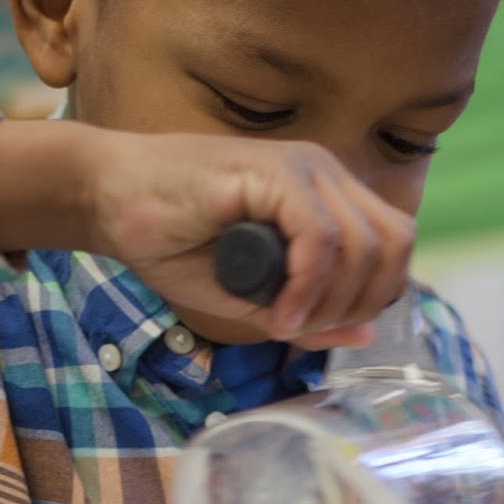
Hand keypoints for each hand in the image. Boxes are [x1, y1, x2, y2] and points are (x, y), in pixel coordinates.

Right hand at [0, 118, 413, 347]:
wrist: (109, 199)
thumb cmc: (173, 243)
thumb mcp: (252, 296)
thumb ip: (309, 313)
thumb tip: (364, 336)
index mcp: (329, 194)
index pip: (394, 245)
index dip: (374, 296)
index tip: (326, 328)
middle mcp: (325, 173)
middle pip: (394, 245)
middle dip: (361, 303)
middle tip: (310, 331)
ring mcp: (301, 167)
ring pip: (364, 244)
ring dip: (331, 302)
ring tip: (286, 324)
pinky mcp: (271, 172)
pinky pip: (318, 238)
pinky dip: (306, 286)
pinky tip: (278, 313)